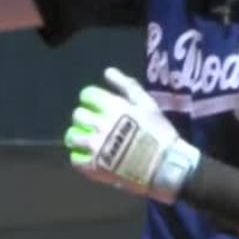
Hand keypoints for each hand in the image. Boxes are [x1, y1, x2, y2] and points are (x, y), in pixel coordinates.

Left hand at [64, 67, 199, 204]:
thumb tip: (107, 71)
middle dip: (85, 116)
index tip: (98, 105)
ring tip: (89, 140)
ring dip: (79, 136)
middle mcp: (101, 124)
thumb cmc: (159, 132)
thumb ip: (127, 86)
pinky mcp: (94, 167)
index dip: (91, 98)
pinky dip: (80, 156)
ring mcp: (96, 147)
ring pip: (72, 136)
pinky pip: (76, 159)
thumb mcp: (148, 104)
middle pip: (78, 114)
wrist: (166, 166)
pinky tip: (90, 156)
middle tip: (95, 124)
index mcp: (113, 107)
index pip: (88, 95)